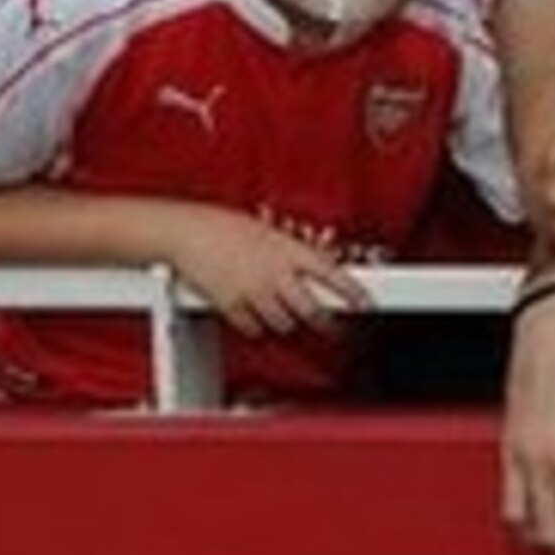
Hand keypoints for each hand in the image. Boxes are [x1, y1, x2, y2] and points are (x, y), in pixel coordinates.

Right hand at [169, 213, 371, 338]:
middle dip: (325, 322)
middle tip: (332, 327)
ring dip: (286, 322)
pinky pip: (253, 328)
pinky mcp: (232, 306)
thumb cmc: (225, 226)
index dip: (353, 292)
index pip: (331, 274)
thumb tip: (313, 266)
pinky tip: (254, 316)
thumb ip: (291, 252)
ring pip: (284, 322)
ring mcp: (254, 292)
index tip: (366, 303)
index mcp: (288, 250)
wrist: (188, 231)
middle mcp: (274, 273)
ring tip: (282, 312)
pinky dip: (256, 326)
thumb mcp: (269, 232)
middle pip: (311, 310)